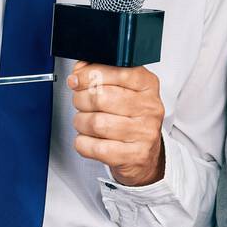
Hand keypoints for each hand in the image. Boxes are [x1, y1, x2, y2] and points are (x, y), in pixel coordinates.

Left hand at [68, 61, 164, 186]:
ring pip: (95, 123)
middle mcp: (149, 107)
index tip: (77, 80)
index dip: (88, 74)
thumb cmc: (130, 117)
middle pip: (101, 97)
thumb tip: (78, 72)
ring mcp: (144, 133)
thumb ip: (101, 74)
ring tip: (85, 122)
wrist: (143, 152)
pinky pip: (95, 147)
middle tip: (80, 102)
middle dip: (81, 99)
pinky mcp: (134, 155)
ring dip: (81, 122)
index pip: (117, 71)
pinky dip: (83, 143)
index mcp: (147, 85)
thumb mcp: (123, 88)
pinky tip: (89, 139)